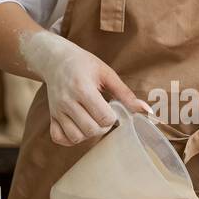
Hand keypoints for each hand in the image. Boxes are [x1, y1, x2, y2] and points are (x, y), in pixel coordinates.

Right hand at [21, 30, 151, 145]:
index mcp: (82, 88)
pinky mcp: (52, 116)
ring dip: (88, 134)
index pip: (104, 118)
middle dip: (103, 127)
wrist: (55, 60)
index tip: (112, 108)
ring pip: (76, 137)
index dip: (113, 117)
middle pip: (91, 130)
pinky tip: (79, 127)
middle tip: (103, 115)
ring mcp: (57, 111)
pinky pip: (59, 138)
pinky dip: (71, 138)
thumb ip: (126, 94)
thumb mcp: (107, 74)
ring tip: (92, 120)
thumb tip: (146, 111)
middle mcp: (67, 101)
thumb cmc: (84, 64)